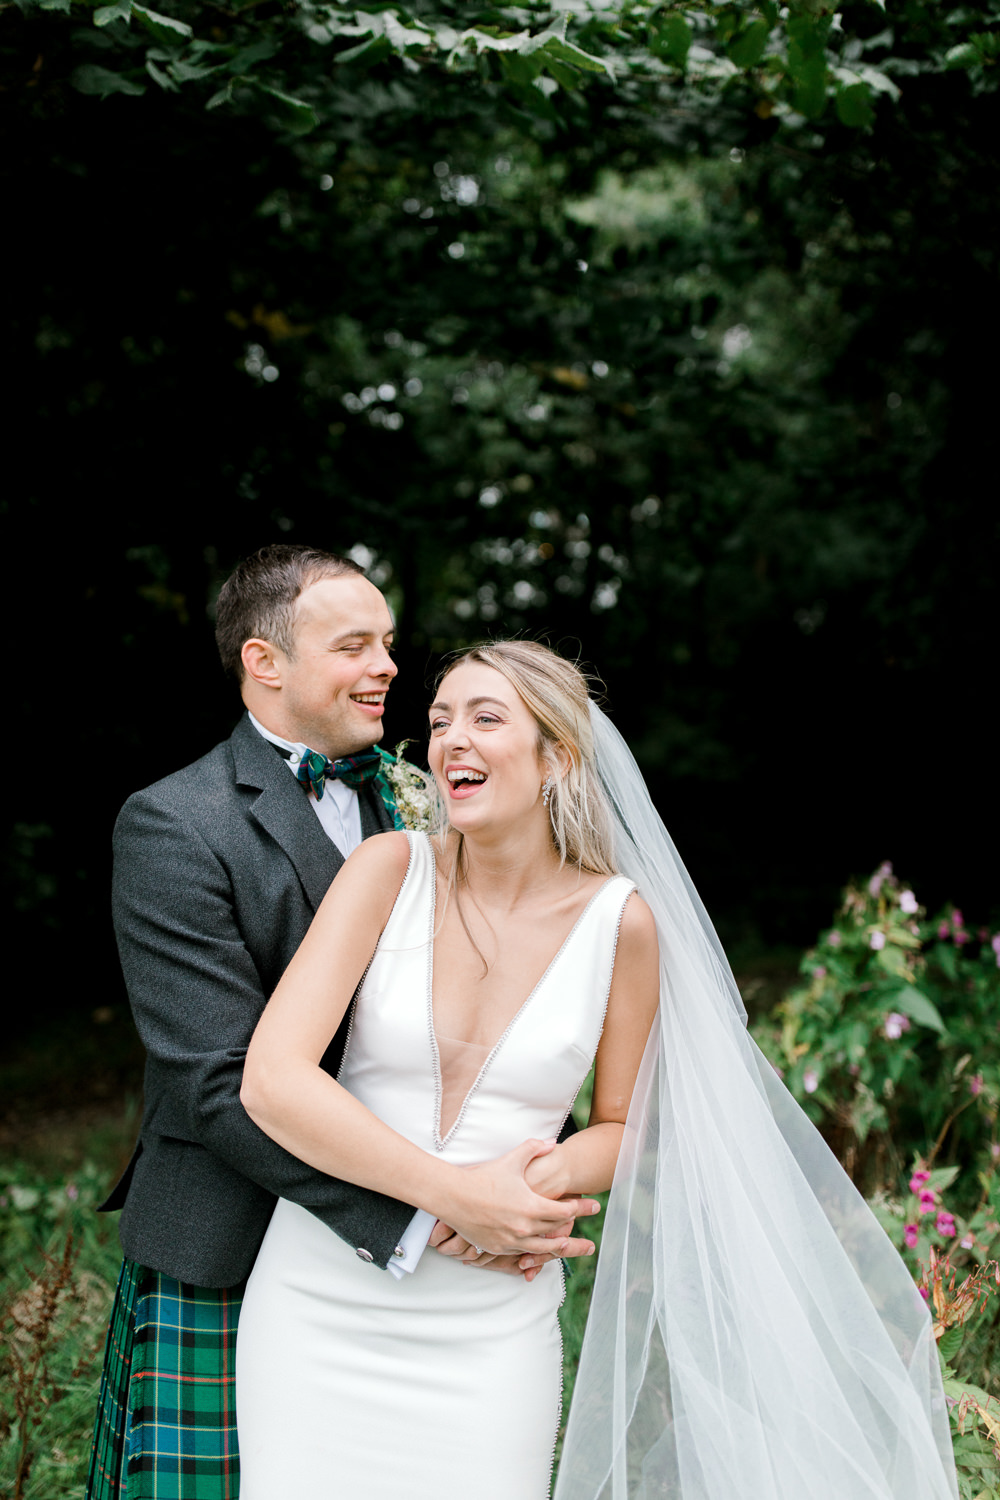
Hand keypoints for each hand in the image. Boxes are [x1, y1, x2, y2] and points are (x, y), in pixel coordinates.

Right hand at [434, 1138, 600, 1257]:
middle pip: (556, 1230)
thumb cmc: (483, 1177)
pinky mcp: (497, 1248)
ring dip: (556, 1246)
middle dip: (574, 1229)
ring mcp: (511, 1240)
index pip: (564, 1210)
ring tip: (568, 1245)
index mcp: (532, 1206)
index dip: (579, 1208)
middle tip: (589, 1234)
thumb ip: (534, 1149)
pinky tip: (537, 1248)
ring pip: (541, 1247)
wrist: (453, 1197)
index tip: (593, 1206)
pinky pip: (521, 1253)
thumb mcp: (511, 1160)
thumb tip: (552, 1143)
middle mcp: (525, 1227)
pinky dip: (532, 1251)